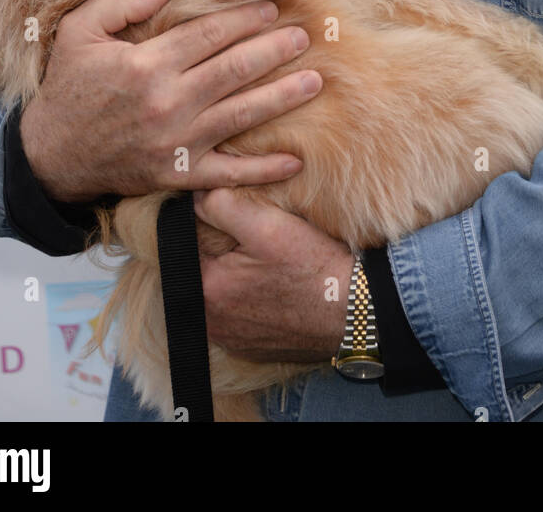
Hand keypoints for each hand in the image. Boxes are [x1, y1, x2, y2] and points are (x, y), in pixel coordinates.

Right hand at [19, 0, 320, 203]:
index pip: (209, 35)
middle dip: (275, 50)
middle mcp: (168, 103)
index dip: (244, 20)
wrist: (51, 156)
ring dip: (282, 97)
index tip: (272, 8)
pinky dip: (263, 170)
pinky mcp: (177, 174)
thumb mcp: (79, 32)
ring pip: (242, 115)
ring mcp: (176, 142)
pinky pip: (228, 173)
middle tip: (304, 37)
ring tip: (314, 82)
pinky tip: (294, 159)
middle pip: (235, 70)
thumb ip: (118, 2)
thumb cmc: (69, 89)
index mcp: (147, 65)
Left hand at [194, 188, 353, 361]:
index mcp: (207, 290)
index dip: (205, 222)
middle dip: (218, 251)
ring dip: (232, 276)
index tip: (230, 214)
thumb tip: (195, 194)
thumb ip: (221, 204)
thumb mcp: (266, 224)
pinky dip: (247, 299)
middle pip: (201, 271)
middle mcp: (212, 323)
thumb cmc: (313, 267)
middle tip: (251, 238)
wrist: (356, 312)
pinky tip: (272, 285)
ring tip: (264, 261)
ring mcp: (232, 340)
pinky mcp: (251, 348)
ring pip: (218, 294)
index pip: (186, 245)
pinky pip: (237, 316)